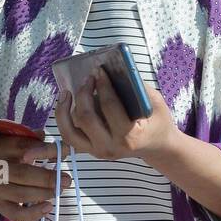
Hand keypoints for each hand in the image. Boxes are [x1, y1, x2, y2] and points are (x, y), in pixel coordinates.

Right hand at [0, 133, 66, 220]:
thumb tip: (61, 146)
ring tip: (58, 190)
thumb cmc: (8, 157)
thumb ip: (35, 140)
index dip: (45, 150)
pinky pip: (16, 214)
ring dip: (44, 193)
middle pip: (22, 173)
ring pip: (21, 194)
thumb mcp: (16, 142)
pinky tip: (48, 207)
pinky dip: (34, 213)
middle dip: (48, 177)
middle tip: (66, 179)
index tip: (64, 152)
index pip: (24, 147)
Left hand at [54, 68, 176, 164]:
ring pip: (70, 132)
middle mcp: (111, 147)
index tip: (99, 70)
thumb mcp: (155, 102)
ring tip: (66, 92)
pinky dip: (63, 120)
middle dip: (84, 93)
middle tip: (88, 77)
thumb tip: (111, 69)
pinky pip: (69, 137)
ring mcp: (98, 151)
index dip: (103, 85)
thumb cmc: (157, 121)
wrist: (157, 146)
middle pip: (87, 118)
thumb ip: (135, 87)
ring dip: (64, 110)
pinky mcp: (90, 151)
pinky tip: (65, 104)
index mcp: (130, 136)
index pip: (110, 107)